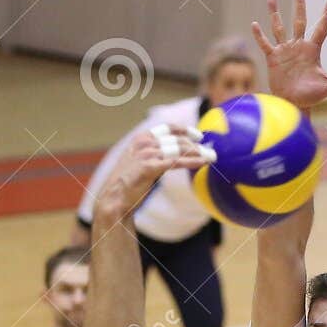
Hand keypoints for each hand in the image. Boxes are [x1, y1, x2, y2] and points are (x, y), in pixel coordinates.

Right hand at [93, 125, 213, 221]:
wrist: (114, 198)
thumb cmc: (128, 184)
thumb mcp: (140, 163)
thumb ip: (155, 156)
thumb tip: (176, 155)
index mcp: (140, 139)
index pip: (167, 128)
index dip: (185, 130)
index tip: (198, 135)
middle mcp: (143, 143)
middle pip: (176, 139)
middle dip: (196, 144)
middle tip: (212, 150)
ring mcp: (146, 153)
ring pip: (178, 149)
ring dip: (198, 152)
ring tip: (212, 157)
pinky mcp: (149, 167)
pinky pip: (176, 162)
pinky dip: (191, 161)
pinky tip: (203, 162)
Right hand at [251, 0, 326, 109]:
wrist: (293, 104)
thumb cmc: (312, 96)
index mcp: (313, 50)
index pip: (321, 28)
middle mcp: (299, 46)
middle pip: (300, 21)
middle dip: (299, 5)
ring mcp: (285, 51)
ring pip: (279, 28)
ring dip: (275, 14)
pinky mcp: (273, 58)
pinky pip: (265, 44)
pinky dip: (259, 35)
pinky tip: (255, 24)